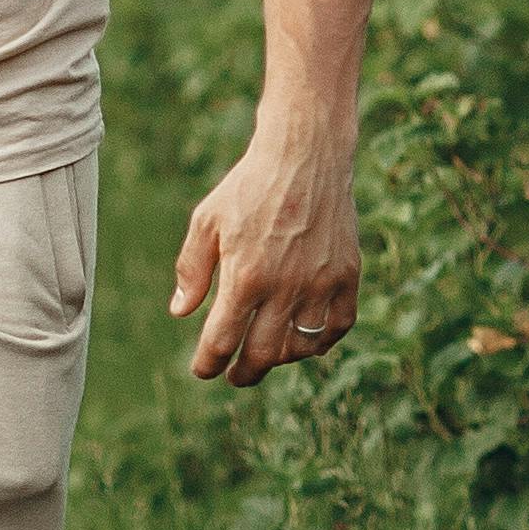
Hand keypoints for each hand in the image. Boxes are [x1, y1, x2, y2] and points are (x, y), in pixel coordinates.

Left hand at [171, 135, 361, 383]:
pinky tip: (307, 340)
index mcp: (245, 276)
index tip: (204, 369)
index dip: (209, 364)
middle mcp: (284, 285)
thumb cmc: (249, 186)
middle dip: (245, 373)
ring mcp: (320, 282)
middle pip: (263, 354)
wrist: (305, 153)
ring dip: (282, 358)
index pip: (222, 341)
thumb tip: (180, 313)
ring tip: (269, 354)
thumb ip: (192, 269)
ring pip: (302, 346)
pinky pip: (339, 325)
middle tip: (236, 376)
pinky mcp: (347, 274)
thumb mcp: (207, 221)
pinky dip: (322, 340)